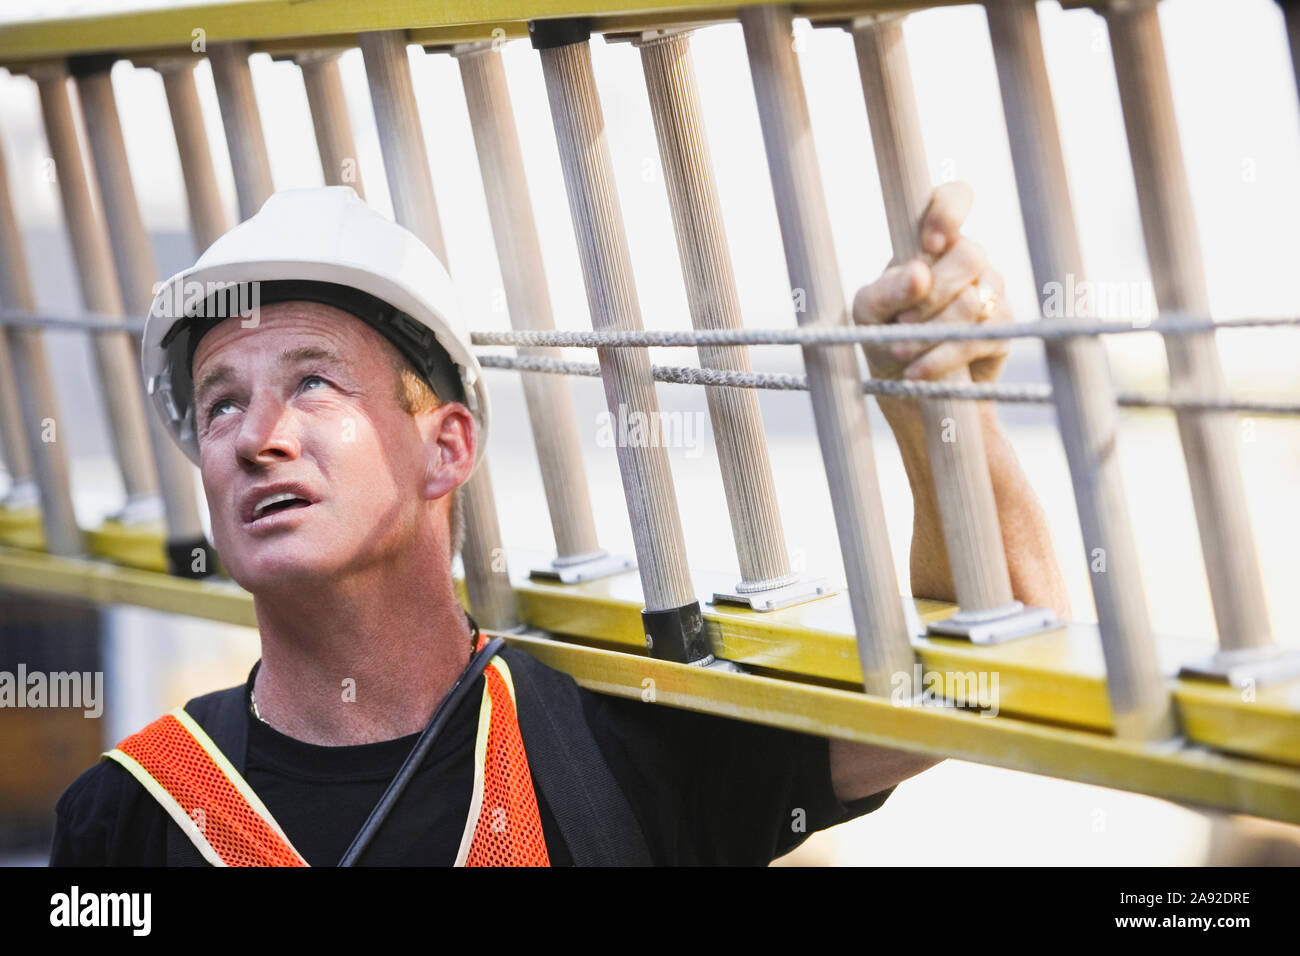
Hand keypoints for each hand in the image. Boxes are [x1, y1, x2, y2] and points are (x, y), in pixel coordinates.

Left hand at [851, 181, 1011, 384]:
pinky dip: (940, 358)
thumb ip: (887, 290)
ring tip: (900, 350)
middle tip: (902, 321)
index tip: (930, 244)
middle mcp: (968, 260)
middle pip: (969, 256)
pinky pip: (978, 337)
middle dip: (932, 294)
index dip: (949, 211)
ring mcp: (990, 292)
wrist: (906, 389)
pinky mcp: (1001, 330)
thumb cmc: (884, 335)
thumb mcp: (869, 313)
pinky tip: (916, 372)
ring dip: (930, 331)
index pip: (955, 198)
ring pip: (974, 301)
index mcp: (933, 242)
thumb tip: (919, 273)